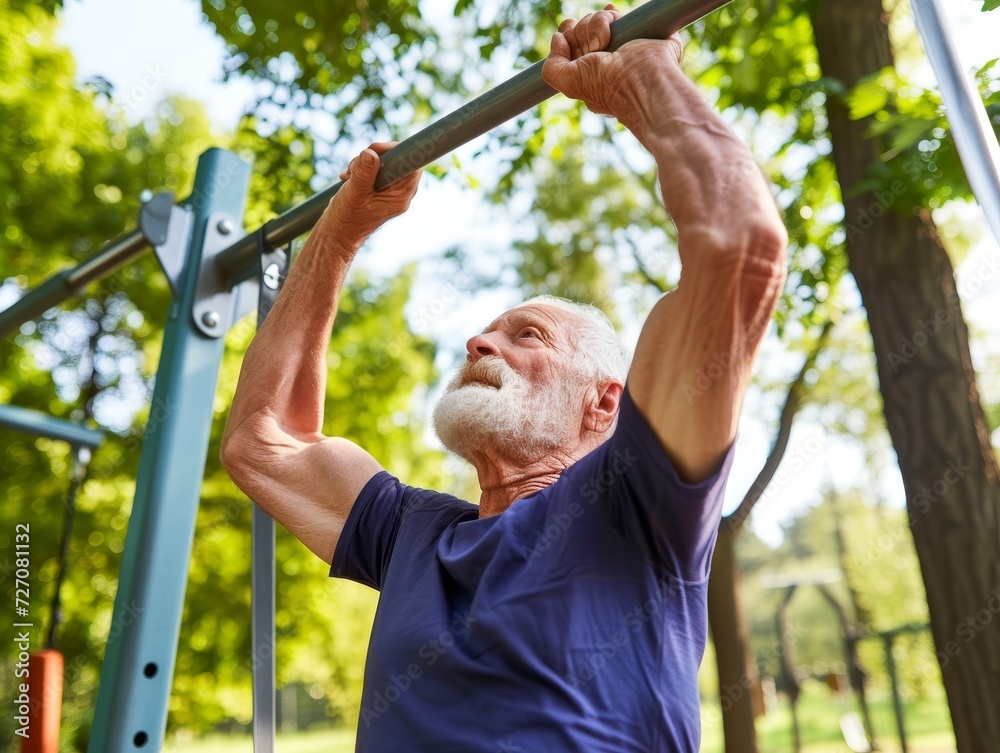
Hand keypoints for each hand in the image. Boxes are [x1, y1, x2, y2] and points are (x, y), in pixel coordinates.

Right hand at [324, 141, 420, 247]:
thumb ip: (363, 173)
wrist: (338, 232)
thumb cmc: (347, 218)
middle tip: (356, 164)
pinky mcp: (380, 189)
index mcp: (400, 196)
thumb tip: (370, 153)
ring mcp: (390, 191)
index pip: (412, 164)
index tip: (376, 149)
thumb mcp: (354, 194)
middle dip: (375, 156)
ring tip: (349, 175)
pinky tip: (348, 178)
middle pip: (397, 160)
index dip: (396, 151)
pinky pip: (376, 169)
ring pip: (384, 162)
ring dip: (364, 162)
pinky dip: (362, 168)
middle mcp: (400, 193)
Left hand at [542, 5, 682, 122]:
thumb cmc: (606, 86)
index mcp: (586, 69)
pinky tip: (614, 24)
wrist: (641, 79)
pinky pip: (614, 14)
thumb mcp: (570, 83)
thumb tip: (558, 37)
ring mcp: (619, 43)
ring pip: (596, 18)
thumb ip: (552, 67)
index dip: (566, 35)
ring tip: (607, 43)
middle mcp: (602, 56)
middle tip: (594, 49)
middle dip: (581, 33)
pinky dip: (610, 16)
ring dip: (596, 26)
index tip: (567, 40)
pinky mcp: (635, 31)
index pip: (568, 42)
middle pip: (579, 28)